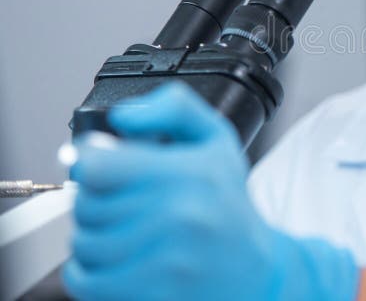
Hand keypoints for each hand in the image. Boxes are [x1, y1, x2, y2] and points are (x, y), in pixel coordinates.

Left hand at [63, 81, 359, 300]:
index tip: (105, 166)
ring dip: (93, 238)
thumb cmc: (228, 204)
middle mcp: (183, 215)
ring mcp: (169, 260)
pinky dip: (90, 272)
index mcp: (193, 172)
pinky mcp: (156, 294)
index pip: (98, 165)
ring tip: (123, 232)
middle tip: (123, 201)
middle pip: (87, 204)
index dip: (93, 162)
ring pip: (84, 243)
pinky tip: (118, 260)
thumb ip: (174, 108)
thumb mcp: (215, 139)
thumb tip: (123, 117)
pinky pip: (88, 282)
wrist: (256, 269)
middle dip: (96, 201)